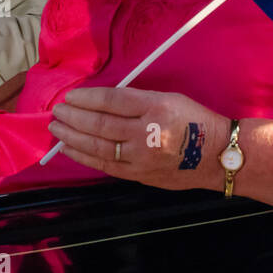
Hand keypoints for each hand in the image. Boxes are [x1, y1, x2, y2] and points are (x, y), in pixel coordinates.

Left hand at [48, 87, 228, 192]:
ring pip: (98, 147)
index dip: (87, 98)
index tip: (71, 96)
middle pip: (100, 125)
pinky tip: (69, 149)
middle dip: (73, 117)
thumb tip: (100, 101)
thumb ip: (137, 100)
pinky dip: (84, 156)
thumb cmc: (193, 120)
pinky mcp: (138, 176)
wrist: (216, 156)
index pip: (113, 100)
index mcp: (156, 108)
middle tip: (56, 111)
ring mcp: (141, 158)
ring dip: (72, 137)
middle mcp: (146, 133)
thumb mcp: (169, 99)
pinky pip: (105, 165)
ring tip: (56, 128)